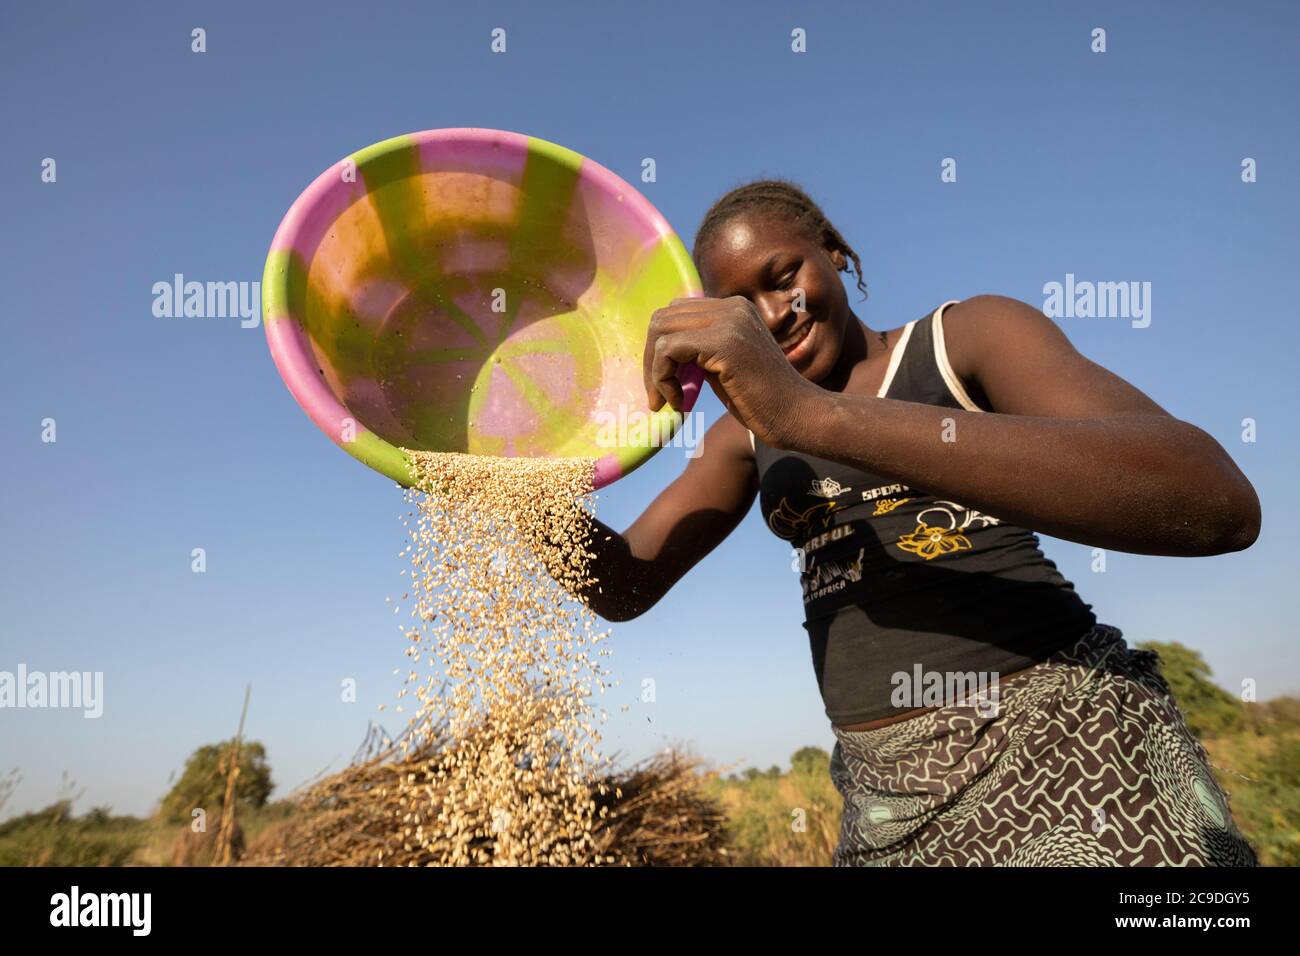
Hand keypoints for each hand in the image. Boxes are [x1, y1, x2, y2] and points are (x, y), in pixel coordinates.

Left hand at [643, 295, 812, 446]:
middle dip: (651, 359)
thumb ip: (699, 351)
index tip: (663, 384)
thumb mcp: (723, 367)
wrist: (798, 416)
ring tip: (667, 401)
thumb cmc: (762, 401)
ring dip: (654, 371)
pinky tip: (679, 402)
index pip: (676, 313)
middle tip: (657, 396)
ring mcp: (729, 321)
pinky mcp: (725, 342)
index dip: (660, 349)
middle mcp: (731, 306)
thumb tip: (660, 350)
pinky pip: (668, 350)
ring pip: (661, 331)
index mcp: (733, 308)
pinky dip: (663, 379)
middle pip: (663, 318)